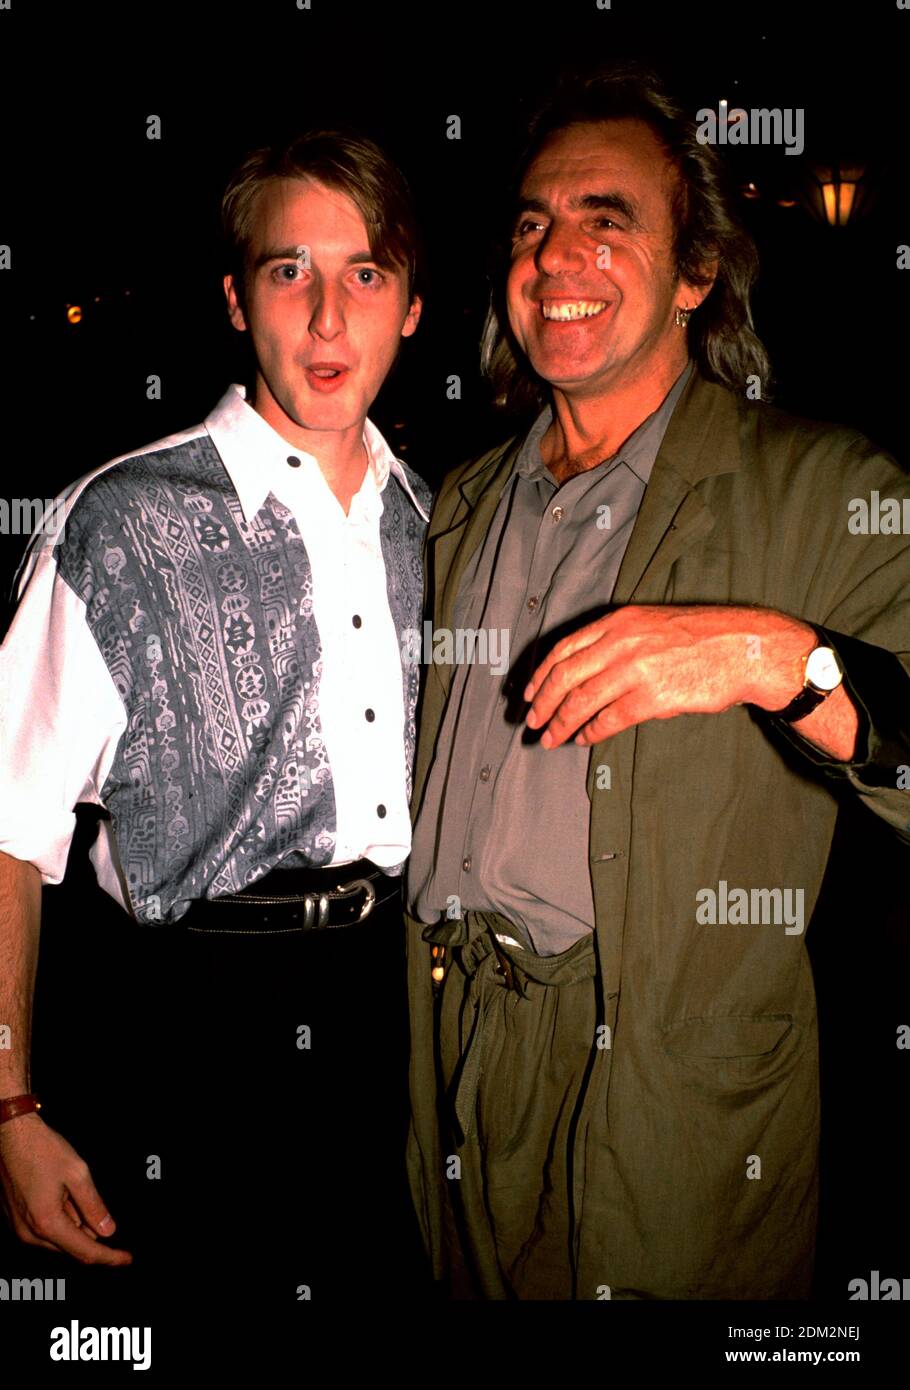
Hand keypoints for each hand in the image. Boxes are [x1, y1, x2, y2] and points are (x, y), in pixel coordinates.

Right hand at [0, 1113, 132, 1264]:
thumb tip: (108, 1231)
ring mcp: (19, 1227)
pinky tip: (56, 1189)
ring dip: (72, 1219)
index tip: (127, 1258)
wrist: (10, 1135)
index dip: (109, 1256)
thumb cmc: (42, 1149)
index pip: (85, 1251)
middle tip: (84, 1193)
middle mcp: (30, 1232)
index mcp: (47, 1223)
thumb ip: (94, 1206)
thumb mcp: (78, 1173)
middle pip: (72, 1245)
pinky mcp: (14, 1219)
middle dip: (88, 1228)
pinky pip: (44, 1228)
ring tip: (66, 1185)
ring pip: (58, 1237)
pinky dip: (58, 1215)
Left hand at [524, 605, 814, 748]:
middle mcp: (621, 641)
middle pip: (565, 676)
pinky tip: (583, 739)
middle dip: (543, 702)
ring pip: (581, 700)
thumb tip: (591, 677)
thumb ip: (619, 644)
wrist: (745, 648)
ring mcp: (635, 668)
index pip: (565, 649)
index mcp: (618, 622)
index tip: (528, 693)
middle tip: (532, 721)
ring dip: (561, 722)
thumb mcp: (653, 625)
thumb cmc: (703, 638)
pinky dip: (591, 731)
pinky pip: (610, 719)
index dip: (540, 674)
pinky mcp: (653, 696)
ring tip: (551, 738)